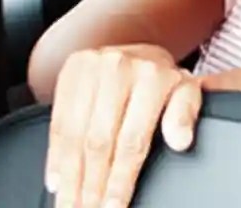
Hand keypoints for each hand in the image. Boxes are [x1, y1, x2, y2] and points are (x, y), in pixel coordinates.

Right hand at [46, 44, 201, 207]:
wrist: (137, 48)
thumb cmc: (161, 78)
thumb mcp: (185, 91)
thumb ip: (185, 114)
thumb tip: (180, 140)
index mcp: (153, 78)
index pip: (132, 141)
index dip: (120, 179)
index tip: (113, 207)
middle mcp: (120, 69)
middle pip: (100, 142)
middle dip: (91, 185)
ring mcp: (92, 67)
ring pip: (75, 135)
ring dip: (70, 177)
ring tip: (69, 205)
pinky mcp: (70, 71)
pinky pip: (58, 122)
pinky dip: (55, 157)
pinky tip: (57, 181)